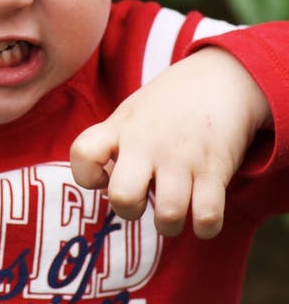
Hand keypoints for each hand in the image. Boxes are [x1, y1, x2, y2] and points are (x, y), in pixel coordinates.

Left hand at [70, 47, 271, 238]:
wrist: (220, 76)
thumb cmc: (168, 106)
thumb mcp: (131, 114)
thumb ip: (113, 146)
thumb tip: (107, 187)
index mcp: (121, 127)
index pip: (83, 154)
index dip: (87, 175)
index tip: (106, 175)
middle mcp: (147, 143)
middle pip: (122, 197)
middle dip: (129, 211)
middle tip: (143, 199)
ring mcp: (181, 157)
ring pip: (168, 217)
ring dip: (170, 224)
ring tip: (175, 208)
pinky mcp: (215, 168)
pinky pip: (207, 218)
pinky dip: (205, 227)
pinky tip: (203, 211)